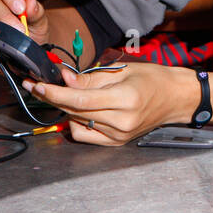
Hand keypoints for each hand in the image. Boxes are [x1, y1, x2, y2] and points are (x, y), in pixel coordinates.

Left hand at [21, 61, 196, 145]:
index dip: (54, 93)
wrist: (176, 98)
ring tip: (71, 94)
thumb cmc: (153, 79)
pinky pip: (85, 134)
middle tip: (39, 85)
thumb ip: (91, 78)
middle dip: (54, 97)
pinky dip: (77, 122)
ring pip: (77, 122)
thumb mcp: (123, 70)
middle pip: (74, 111)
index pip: (79, 100)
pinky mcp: (116, 142)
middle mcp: (121, 122)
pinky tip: (82, 111)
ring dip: (66, 108)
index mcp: (125, 100)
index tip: (37, 85)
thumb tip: (64, 79)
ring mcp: (118, 136)